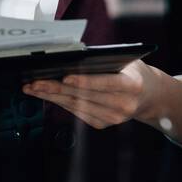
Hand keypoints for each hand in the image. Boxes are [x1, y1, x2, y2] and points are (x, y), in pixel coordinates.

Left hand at [22, 60, 159, 129]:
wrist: (149, 96)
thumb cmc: (133, 73)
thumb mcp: (126, 61)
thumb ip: (104, 60)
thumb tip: (71, 56)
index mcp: (132, 86)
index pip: (105, 83)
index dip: (85, 81)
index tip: (65, 77)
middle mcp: (123, 105)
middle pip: (84, 96)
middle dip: (56, 88)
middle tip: (35, 82)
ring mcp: (112, 118)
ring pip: (76, 105)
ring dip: (51, 96)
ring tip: (32, 87)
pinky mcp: (102, 124)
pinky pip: (76, 112)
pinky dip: (60, 102)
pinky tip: (46, 94)